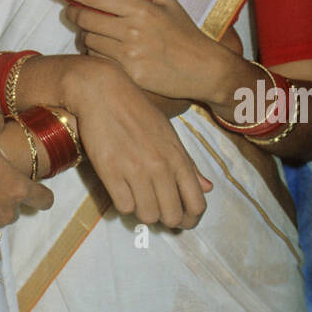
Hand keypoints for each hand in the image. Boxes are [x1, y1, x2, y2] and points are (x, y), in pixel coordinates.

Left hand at [50, 0, 226, 104]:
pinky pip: (98, 61)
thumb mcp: (169, 1)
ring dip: (85, 36)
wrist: (204, 69)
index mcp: (140, 8)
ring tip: (94, 33)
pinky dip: (96, 55)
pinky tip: (104, 51)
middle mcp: (132, 30)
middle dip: (75, 14)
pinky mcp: (129, 74)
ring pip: (88, 42)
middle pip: (85, 20)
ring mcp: (129, 54)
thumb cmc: (185, 33)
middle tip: (74, 12)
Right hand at [67, 57, 212, 228]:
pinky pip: (124, 207)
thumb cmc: (137, 110)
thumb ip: (189, 164)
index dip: (190, 219)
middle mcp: (160, 167)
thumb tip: (208, 189)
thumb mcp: (169, 134)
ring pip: (147, 216)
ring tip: (138, 197)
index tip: (182, 218)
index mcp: (178, 157)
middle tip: (157, 209)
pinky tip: (122, 190)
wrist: (103, 92)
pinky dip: (124, 203)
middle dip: (166, 219)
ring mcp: (134, 171)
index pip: (196, 204)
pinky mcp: (110, 173)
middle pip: (172, 217)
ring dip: (143, 211)